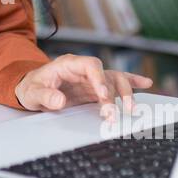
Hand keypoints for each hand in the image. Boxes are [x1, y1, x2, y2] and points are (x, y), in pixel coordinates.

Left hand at [15, 54, 152, 117]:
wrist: (32, 89)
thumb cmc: (32, 88)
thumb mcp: (33, 93)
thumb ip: (45, 96)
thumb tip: (59, 101)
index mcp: (69, 64)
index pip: (91, 66)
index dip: (99, 79)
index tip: (103, 96)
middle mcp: (84, 69)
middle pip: (107, 74)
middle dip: (114, 93)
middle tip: (114, 112)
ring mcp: (92, 78)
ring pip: (115, 80)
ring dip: (125, 94)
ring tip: (131, 109)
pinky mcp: (96, 88)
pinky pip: (116, 82)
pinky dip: (132, 82)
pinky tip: (146, 83)